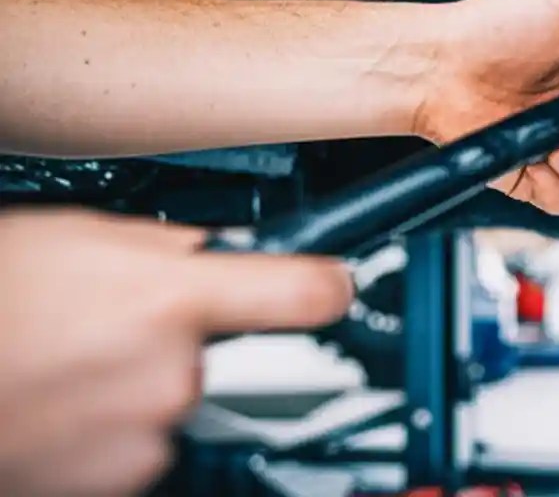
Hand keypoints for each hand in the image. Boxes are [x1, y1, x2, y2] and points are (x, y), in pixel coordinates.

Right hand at [0, 209, 352, 496]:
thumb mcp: (78, 238)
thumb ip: (169, 248)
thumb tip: (220, 251)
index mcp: (172, 300)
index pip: (311, 293)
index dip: (334, 286)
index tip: (341, 286)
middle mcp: (174, 375)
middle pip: (235, 352)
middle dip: (194, 337)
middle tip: (123, 324)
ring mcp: (147, 436)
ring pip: (185, 400)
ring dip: (146, 384)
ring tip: (74, 361)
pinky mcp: (119, 482)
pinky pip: (145, 444)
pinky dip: (116, 426)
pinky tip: (65, 399)